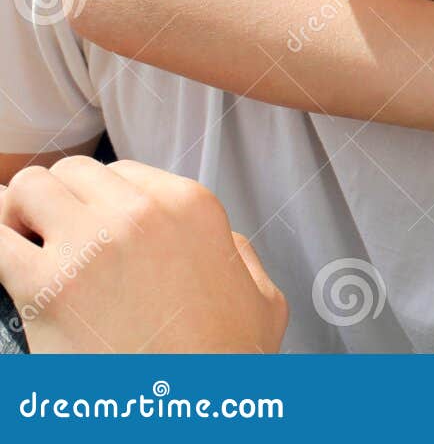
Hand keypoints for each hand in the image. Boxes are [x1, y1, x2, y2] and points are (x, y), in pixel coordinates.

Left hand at [0, 158, 287, 352]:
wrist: (197, 407)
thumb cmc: (227, 363)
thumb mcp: (262, 296)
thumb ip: (238, 254)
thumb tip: (221, 244)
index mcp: (191, 207)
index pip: (121, 171)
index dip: (101, 201)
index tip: (93, 228)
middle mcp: (141, 213)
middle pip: (72, 172)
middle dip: (58, 200)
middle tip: (52, 237)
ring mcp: (92, 245)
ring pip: (29, 188)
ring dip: (20, 214)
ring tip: (25, 247)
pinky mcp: (48, 287)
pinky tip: (6, 265)